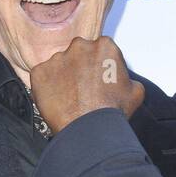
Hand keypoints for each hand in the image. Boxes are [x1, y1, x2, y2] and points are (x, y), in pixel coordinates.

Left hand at [29, 36, 144, 134]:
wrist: (90, 130)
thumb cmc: (113, 111)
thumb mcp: (135, 90)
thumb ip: (127, 76)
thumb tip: (121, 78)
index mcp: (104, 46)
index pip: (100, 51)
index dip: (100, 66)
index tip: (99, 80)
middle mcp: (79, 46)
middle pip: (78, 54)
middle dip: (80, 68)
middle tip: (83, 90)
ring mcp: (57, 58)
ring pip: (60, 65)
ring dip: (63, 77)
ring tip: (69, 99)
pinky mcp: (40, 72)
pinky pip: (42, 77)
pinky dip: (47, 87)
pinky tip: (57, 102)